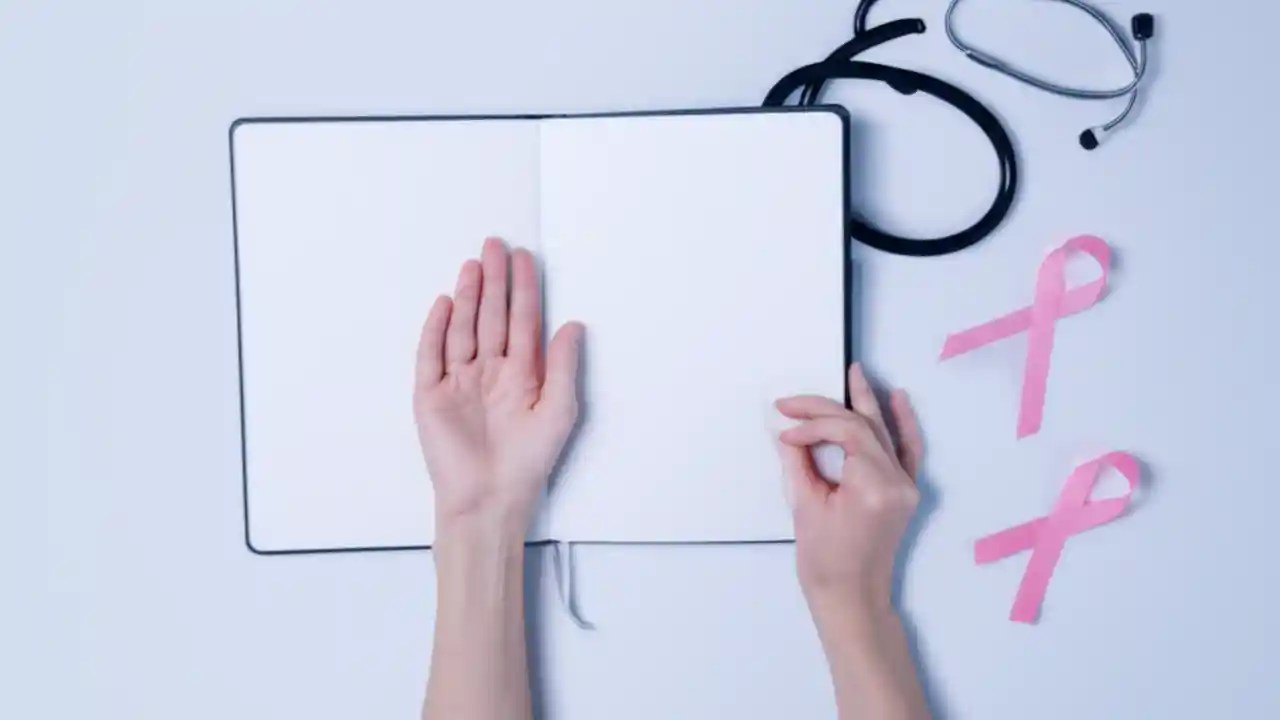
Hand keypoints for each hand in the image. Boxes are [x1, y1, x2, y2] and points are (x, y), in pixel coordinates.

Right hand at [414, 238, 583, 538]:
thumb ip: (563, 366)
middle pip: (491, 316)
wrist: (488, 499)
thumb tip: (573, 324)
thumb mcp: (558, 411)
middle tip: (496, 246)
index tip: (525, 258)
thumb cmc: (527, 463)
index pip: (522, 321)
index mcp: (522, 375)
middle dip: (494, 282)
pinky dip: (437, 328)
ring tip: (473, 265)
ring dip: (468, 297)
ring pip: (463, 328)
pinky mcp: (431, 395)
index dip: (524, 290)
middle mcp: (490, 373)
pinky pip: (431, 354)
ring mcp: (459, 382)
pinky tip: (445, 303)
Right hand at [775, 363, 923, 618]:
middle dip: (828, 409)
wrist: (852, 598)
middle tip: (797, 399)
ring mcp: (906, 486)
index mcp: (874, 486)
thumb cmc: (825, 562)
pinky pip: (909, 450)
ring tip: (856, 372)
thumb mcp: (805, 507)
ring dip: (867, 402)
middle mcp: (897, 482)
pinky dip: (903, 424)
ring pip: (885, 432)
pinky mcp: (905, 492)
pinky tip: (896, 399)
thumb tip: (792, 433)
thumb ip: (800, 463)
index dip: (812, 425)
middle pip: (864, 427)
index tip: (786, 433)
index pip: (846, 432)